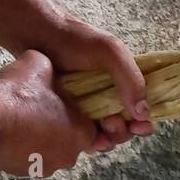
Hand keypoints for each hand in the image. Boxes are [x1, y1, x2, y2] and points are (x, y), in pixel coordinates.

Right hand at [0, 51, 103, 177]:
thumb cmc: (19, 93)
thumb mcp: (43, 65)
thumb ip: (56, 73)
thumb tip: (52, 71)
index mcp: (82, 133)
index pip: (93, 129)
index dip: (79, 115)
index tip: (67, 106)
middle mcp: (69, 156)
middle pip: (71, 141)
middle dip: (61, 128)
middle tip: (44, 110)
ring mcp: (46, 167)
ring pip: (51, 151)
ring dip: (42, 139)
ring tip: (26, 120)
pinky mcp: (25, 172)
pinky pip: (31, 159)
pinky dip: (25, 148)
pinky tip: (14, 131)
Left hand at [45, 14, 154, 148]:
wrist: (36, 36)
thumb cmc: (75, 40)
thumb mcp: (110, 52)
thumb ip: (130, 78)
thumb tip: (143, 112)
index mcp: (123, 85)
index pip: (141, 112)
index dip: (143, 123)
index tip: (139, 126)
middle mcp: (108, 100)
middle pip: (125, 129)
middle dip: (123, 132)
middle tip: (110, 122)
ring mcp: (88, 111)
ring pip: (106, 137)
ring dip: (108, 140)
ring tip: (100, 130)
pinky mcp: (70, 118)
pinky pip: (85, 139)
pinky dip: (90, 143)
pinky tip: (86, 140)